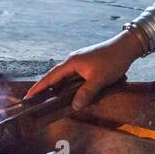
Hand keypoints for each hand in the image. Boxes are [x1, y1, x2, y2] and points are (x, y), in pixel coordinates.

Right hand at [26, 32, 143, 110]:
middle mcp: (72, 61)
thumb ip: (86, 93)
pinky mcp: (87, 64)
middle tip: (35, 100)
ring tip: (50, 99)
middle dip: (45, 88)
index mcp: (71, 63)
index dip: (39, 87)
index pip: (50, 77)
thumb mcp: (99, 79)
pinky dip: (69, 84)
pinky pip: (73, 76)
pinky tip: (71, 92)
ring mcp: (79, 61)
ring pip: (65, 77)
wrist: (126, 47)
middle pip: (55, 77)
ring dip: (58, 87)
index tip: (28, 96)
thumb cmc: (112, 60)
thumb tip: (74, 106)